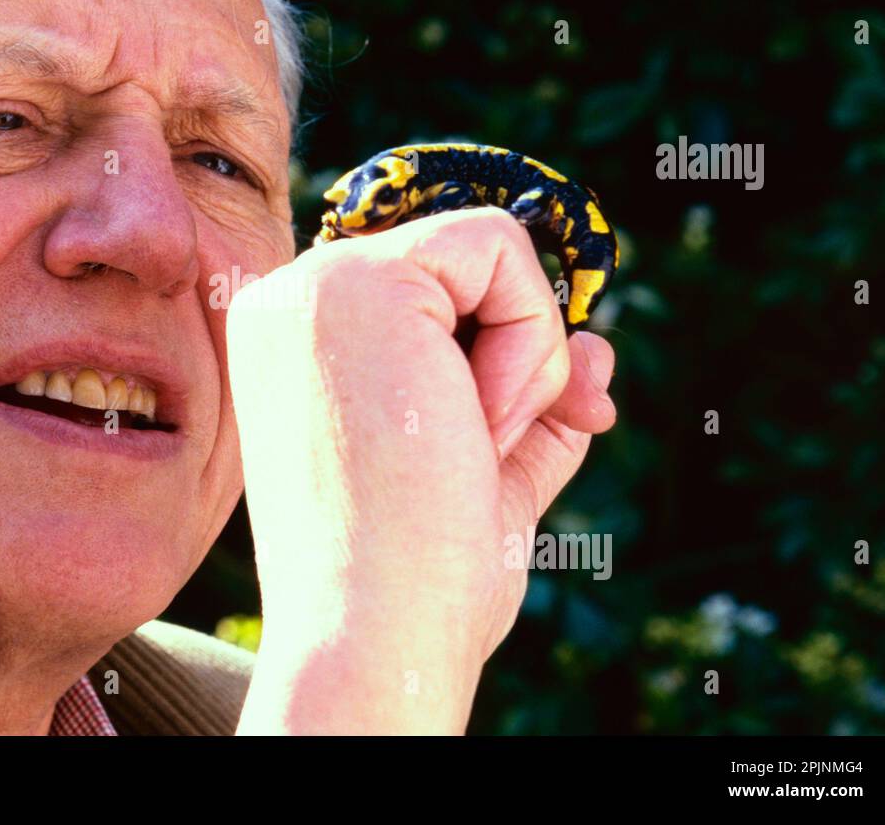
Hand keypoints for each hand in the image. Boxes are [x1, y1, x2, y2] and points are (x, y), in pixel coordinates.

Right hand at [226, 208, 615, 733]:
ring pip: (489, 251)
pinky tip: (473, 421)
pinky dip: (530, 337)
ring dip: (524, 355)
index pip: (431, 292)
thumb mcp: (487, 473)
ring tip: (467, 445)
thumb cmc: (420, 574)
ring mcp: (312, 287)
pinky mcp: (356, 284)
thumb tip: (595, 342)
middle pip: (463, 266)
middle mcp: (289, 303)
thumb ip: (534, 402)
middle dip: (521, 353)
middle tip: (487, 448)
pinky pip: (499, 248)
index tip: (516, 432)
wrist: (374, 636)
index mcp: (299, 347)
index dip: (500, 346)